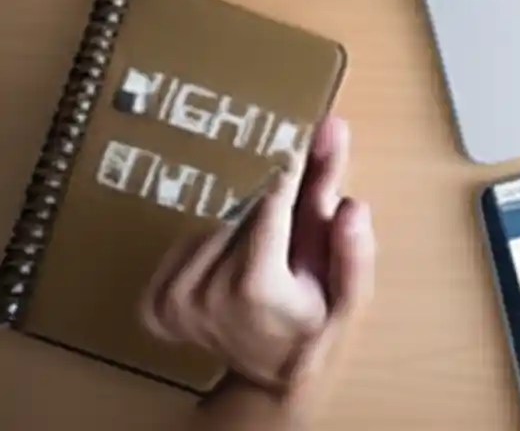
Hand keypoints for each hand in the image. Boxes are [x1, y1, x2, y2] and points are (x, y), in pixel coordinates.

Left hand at [141, 117, 374, 400]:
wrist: (273, 376)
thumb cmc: (316, 330)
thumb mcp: (351, 297)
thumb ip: (354, 250)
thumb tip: (352, 205)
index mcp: (254, 291)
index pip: (270, 209)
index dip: (289, 178)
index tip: (298, 153)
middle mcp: (204, 295)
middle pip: (246, 215)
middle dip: (274, 210)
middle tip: (293, 224)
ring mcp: (173, 301)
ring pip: (217, 225)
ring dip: (246, 229)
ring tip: (267, 258)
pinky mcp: (155, 303)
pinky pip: (188, 243)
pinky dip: (215, 246)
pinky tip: (235, 266)